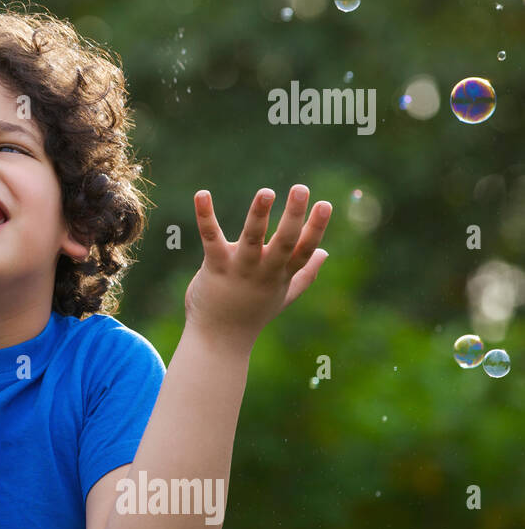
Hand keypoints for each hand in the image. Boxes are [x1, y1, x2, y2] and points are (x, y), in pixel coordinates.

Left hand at [184, 185, 331, 350]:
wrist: (218, 339)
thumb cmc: (250, 314)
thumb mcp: (283, 295)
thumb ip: (305, 274)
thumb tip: (324, 252)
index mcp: (281, 275)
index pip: (304, 250)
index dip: (316, 228)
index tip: (325, 204)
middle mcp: (264, 272)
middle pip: (285, 243)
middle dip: (294, 216)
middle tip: (301, 188)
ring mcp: (239, 270)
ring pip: (252, 239)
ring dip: (259, 215)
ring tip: (267, 192)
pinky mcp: (214, 267)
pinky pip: (211, 238)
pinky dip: (205, 216)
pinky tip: (202, 194)